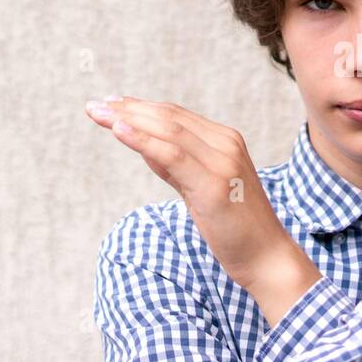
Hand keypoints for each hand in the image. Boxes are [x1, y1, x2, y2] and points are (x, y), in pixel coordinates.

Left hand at [84, 96, 307, 292]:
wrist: (267, 258)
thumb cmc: (235, 229)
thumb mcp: (202, 190)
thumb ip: (177, 167)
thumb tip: (145, 148)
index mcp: (226, 142)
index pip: (177, 116)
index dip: (142, 107)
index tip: (112, 102)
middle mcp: (226, 144)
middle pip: (169, 117)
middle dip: (128, 109)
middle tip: (94, 105)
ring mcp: (222, 162)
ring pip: (168, 130)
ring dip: (128, 119)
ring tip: (98, 112)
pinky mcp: (213, 184)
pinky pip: (171, 154)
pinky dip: (142, 140)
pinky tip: (118, 130)